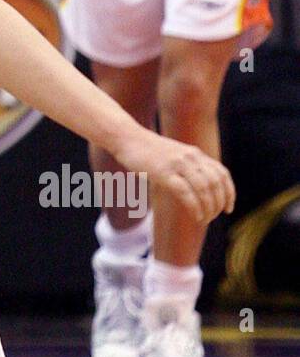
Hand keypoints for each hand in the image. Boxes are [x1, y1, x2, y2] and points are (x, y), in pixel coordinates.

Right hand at [112, 127, 234, 224]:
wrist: (127, 138)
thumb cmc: (148, 151)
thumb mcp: (174, 155)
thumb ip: (188, 167)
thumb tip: (199, 188)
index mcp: (195, 153)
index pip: (222, 174)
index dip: (229, 193)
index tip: (228, 208)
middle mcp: (191, 157)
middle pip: (216, 183)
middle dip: (219, 204)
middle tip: (213, 217)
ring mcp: (178, 164)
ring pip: (204, 189)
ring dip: (208, 208)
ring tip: (204, 219)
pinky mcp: (164, 172)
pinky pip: (186, 193)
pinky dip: (195, 207)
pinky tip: (196, 216)